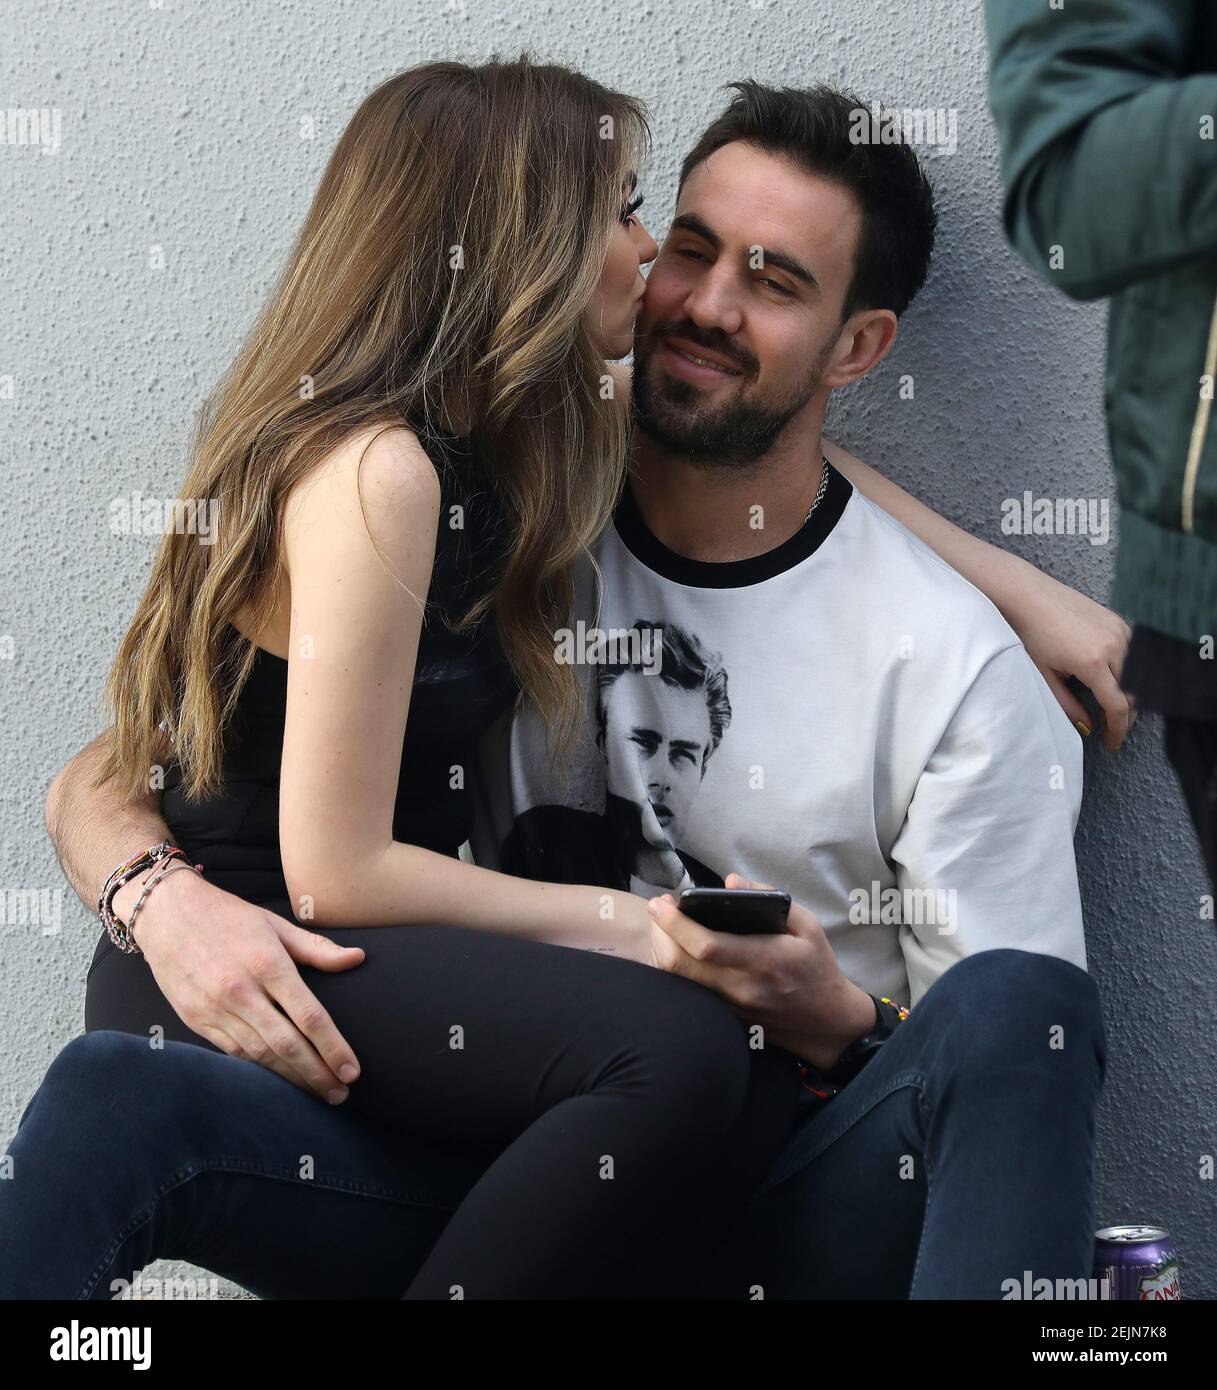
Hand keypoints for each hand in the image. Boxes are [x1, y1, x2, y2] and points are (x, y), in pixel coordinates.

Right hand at [114, 866, 365, 1101]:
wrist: (167, 914)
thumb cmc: (227, 916)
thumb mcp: (275, 924)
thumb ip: (318, 948)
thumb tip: (357, 959)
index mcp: (267, 964)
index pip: (309, 1016)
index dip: (333, 1047)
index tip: (352, 1070)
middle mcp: (241, 991)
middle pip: (287, 1044)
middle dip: (318, 1074)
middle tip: (340, 1094)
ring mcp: (215, 1009)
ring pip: (260, 1055)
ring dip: (291, 1079)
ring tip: (317, 1093)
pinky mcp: (196, 1021)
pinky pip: (233, 1053)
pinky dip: (258, 1070)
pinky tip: (279, 1081)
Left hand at [646, 874, 875, 1067]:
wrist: (827, 1023)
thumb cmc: (817, 968)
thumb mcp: (808, 926)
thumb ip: (770, 898)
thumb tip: (730, 881)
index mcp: (764, 960)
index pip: (708, 946)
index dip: (677, 924)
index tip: (662, 902)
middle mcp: (741, 987)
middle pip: (681, 965)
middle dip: (660, 933)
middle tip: (658, 907)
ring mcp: (730, 1006)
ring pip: (679, 981)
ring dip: (663, 949)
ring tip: (664, 923)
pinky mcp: (726, 1017)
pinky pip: (690, 991)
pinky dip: (677, 967)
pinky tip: (678, 946)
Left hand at [1001, 560, 1133, 750]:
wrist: (1027, 595)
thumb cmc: (1029, 633)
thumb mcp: (1044, 676)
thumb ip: (1068, 705)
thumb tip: (1088, 727)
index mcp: (1093, 662)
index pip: (1118, 706)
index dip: (1118, 730)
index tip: (1112, 743)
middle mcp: (1114, 645)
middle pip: (1133, 693)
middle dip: (1124, 716)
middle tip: (1109, 729)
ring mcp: (1120, 630)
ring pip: (1137, 675)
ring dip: (1127, 695)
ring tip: (1106, 708)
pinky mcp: (1120, 621)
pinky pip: (1134, 655)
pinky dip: (1129, 673)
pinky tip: (1110, 682)